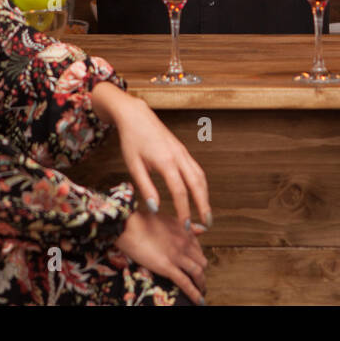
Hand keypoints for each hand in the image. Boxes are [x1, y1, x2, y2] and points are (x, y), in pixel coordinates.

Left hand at [93, 84, 211, 229]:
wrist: (136, 115)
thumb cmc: (132, 139)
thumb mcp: (134, 165)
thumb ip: (146, 187)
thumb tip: (155, 208)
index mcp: (165, 161)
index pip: (180, 191)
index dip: (184, 210)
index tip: (185, 226)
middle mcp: (179, 156)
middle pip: (197, 184)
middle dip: (204, 205)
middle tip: (207, 224)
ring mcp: (183, 152)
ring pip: (200, 176)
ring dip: (205, 195)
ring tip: (206, 213)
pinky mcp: (183, 150)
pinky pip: (197, 169)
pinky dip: (201, 184)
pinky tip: (200, 193)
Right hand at [116, 209, 208, 303]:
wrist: (129, 224)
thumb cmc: (141, 220)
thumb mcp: (166, 219)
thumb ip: (182, 225)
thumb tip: (200, 229)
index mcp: (183, 230)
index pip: (198, 248)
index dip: (198, 258)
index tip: (196, 265)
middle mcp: (184, 243)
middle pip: (202, 261)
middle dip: (202, 272)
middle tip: (198, 280)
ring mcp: (177, 255)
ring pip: (197, 273)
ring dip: (201, 284)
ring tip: (201, 292)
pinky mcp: (167, 267)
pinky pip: (185, 283)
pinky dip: (194, 293)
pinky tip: (199, 301)